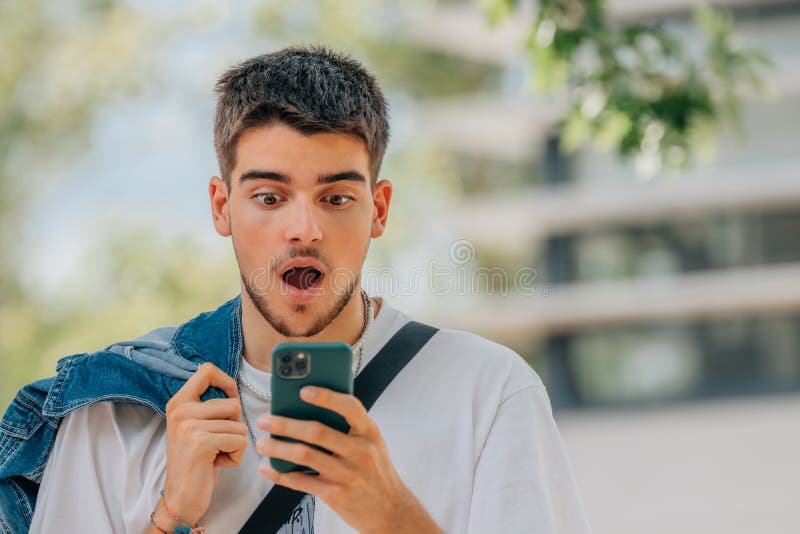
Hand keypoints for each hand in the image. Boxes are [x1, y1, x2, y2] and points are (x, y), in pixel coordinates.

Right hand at [161, 362, 248, 526]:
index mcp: (179, 402)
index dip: (227, 382)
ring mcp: (190, 426)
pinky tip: (218, 463)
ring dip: (235, 444)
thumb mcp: (196, 427)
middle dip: (235, 425)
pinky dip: (236, 456)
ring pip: (239, 424)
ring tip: (216, 454)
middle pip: (233, 403)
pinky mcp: (202, 442)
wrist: (181, 496)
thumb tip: (233, 389)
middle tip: (218, 442)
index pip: (207, 370)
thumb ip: (208, 407)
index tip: (231, 398)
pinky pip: (239, 440)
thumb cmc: (196, 461)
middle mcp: (181, 410)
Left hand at [255, 386, 442, 533]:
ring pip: (304, 455)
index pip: (349, 407)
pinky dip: (281, 475)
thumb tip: (307, 407)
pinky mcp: (336, 495)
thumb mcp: (371, 443)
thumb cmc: (375, 470)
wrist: (390, 510)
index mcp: (369, 432)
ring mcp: (348, 474)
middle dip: (285, 424)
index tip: (303, 390)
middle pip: (317, 431)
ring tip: (262, 443)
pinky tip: (268, 468)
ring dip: (278, 448)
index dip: (326, 397)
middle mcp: (360, 451)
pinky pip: (302, 481)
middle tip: (265, 420)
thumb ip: (348, 426)